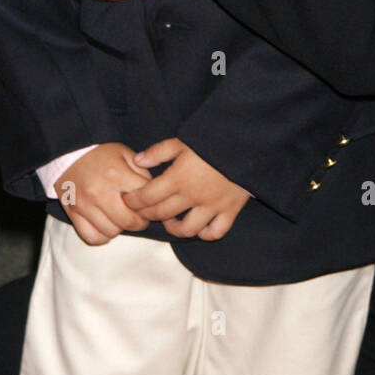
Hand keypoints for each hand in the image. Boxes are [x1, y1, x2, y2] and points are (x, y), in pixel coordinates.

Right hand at [54, 143, 153, 245]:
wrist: (69, 152)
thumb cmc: (101, 153)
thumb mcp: (125, 154)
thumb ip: (142, 172)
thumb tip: (153, 192)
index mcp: (116, 175)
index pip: (143, 199)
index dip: (152, 202)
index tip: (151, 203)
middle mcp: (99, 192)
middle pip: (129, 221)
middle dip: (140, 222)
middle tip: (141, 217)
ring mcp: (84, 205)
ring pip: (111, 232)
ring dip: (121, 228)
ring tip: (122, 218)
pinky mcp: (72, 213)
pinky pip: (91, 237)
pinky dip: (102, 236)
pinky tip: (107, 225)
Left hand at [124, 138, 250, 240]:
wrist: (246, 144)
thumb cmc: (213, 140)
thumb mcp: (183, 140)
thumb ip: (159, 151)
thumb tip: (138, 160)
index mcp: (178, 178)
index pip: (148, 197)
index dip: (134, 201)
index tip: (128, 200)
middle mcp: (193, 196)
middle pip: (162, 214)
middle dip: (147, 214)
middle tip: (142, 211)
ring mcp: (212, 206)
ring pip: (187, 230)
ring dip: (173, 229)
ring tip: (169, 221)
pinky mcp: (229, 210)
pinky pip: (215, 232)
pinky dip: (205, 233)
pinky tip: (199, 227)